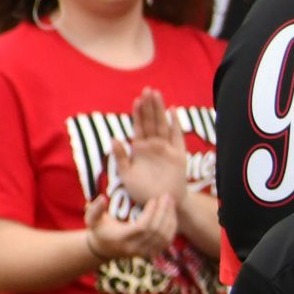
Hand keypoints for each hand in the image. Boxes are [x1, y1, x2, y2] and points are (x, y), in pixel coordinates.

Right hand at [84, 191, 177, 262]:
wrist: (104, 249)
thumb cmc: (99, 230)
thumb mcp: (92, 220)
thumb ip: (95, 209)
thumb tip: (102, 198)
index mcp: (122, 239)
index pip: (142, 227)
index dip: (151, 213)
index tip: (153, 199)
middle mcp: (135, 248)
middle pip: (156, 231)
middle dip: (163, 212)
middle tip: (166, 196)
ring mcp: (144, 252)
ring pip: (164, 236)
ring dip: (170, 218)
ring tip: (170, 203)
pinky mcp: (152, 253)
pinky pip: (167, 241)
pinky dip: (171, 227)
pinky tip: (171, 214)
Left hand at [109, 87, 188, 207]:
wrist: (161, 203)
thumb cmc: (142, 191)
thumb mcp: (126, 175)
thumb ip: (120, 157)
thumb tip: (114, 138)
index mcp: (140, 149)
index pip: (139, 126)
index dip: (138, 113)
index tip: (137, 99)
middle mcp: (153, 146)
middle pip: (152, 122)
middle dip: (150, 106)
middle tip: (148, 90)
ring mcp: (166, 149)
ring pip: (163, 125)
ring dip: (160, 110)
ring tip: (157, 94)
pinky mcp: (178, 156)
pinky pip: (178, 137)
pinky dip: (176, 124)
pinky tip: (173, 111)